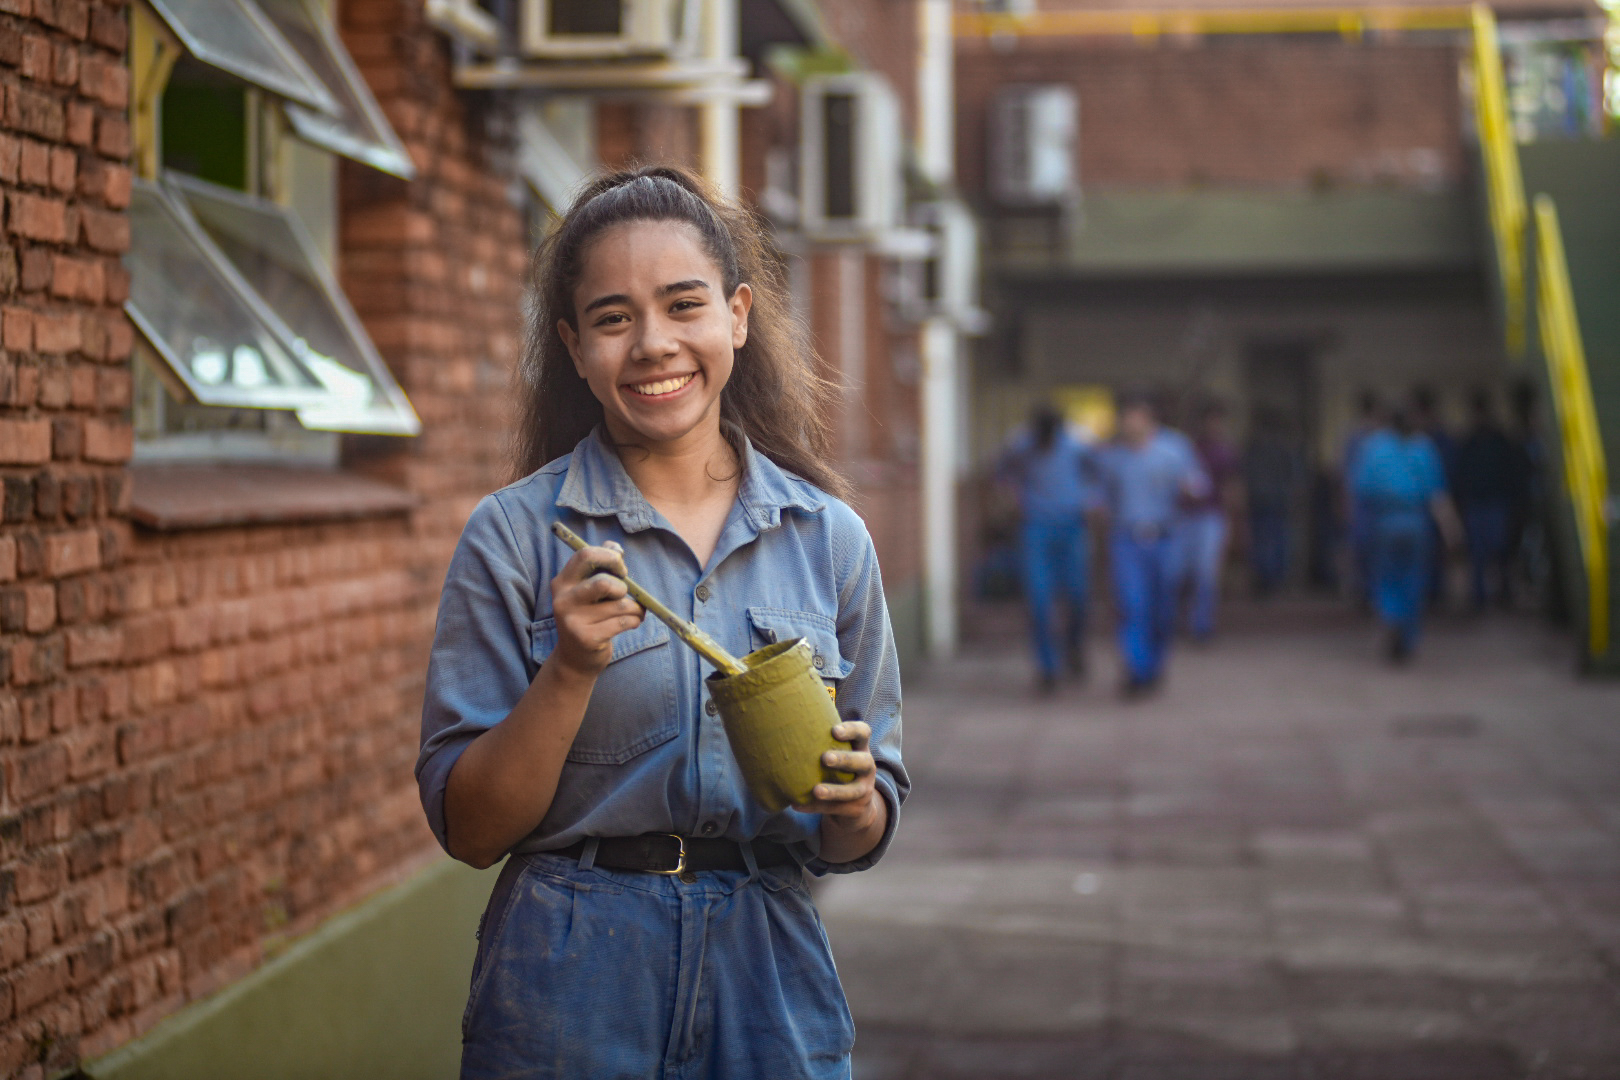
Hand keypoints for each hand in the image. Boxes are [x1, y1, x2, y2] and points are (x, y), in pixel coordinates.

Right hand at [548, 540, 643, 676]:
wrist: (574, 660)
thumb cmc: (589, 617)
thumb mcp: (588, 590)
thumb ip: (601, 566)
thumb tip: (616, 548)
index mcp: (562, 582)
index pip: (586, 555)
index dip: (610, 557)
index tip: (621, 568)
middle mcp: (563, 600)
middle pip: (604, 582)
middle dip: (623, 587)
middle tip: (623, 595)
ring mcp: (573, 621)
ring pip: (620, 604)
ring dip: (636, 607)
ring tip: (633, 612)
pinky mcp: (587, 638)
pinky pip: (624, 621)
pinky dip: (635, 620)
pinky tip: (631, 623)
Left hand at [797, 721, 880, 831]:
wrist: (856, 807)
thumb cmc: (838, 770)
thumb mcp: (838, 753)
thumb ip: (822, 741)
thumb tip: (786, 722)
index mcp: (861, 748)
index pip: (863, 733)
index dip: (852, 730)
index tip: (834, 730)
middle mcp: (867, 767)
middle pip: (863, 761)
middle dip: (844, 760)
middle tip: (825, 758)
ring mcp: (864, 790)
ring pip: (852, 790)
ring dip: (833, 790)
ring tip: (816, 790)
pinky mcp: (856, 809)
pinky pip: (836, 809)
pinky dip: (815, 807)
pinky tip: (797, 805)